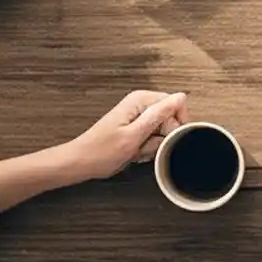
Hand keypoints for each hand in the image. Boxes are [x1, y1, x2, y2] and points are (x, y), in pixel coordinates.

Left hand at [65, 90, 188, 181]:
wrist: (80, 163)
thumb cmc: (102, 151)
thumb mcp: (134, 135)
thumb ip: (158, 115)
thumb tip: (180, 98)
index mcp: (140, 99)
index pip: (176, 104)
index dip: (175, 124)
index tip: (165, 139)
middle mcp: (140, 103)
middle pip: (170, 118)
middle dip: (163, 136)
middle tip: (146, 147)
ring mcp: (137, 115)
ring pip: (162, 130)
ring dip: (154, 145)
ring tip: (137, 151)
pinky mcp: (135, 127)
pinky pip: (153, 137)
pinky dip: (147, 148)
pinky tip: (135, 153)